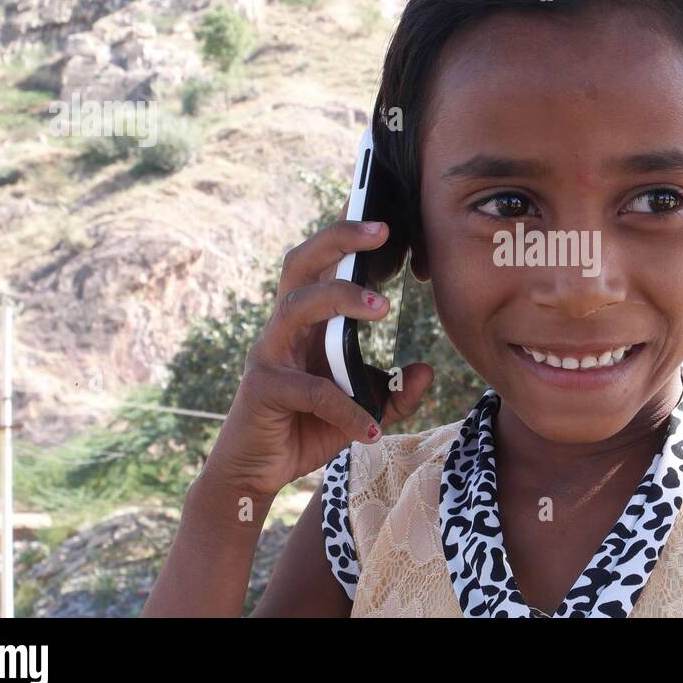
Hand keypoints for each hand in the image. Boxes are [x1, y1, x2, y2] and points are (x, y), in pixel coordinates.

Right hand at [203, 211, 433, 497]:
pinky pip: (311, 390)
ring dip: (341, 299)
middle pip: (301, 265)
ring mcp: (270, 355)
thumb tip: (426, 371)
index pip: (323, 266)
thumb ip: (393, 392)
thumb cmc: (306, 429)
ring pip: (298, 306)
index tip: (377, 207)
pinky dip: (346, 409)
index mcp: (308, 325)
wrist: (256, 474)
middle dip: (338, 239)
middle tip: (382, 229)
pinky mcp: (263, 389)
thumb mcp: (361, 410)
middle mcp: (285, 330)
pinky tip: (371, 430)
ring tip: (384, 307)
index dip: (344, 233)